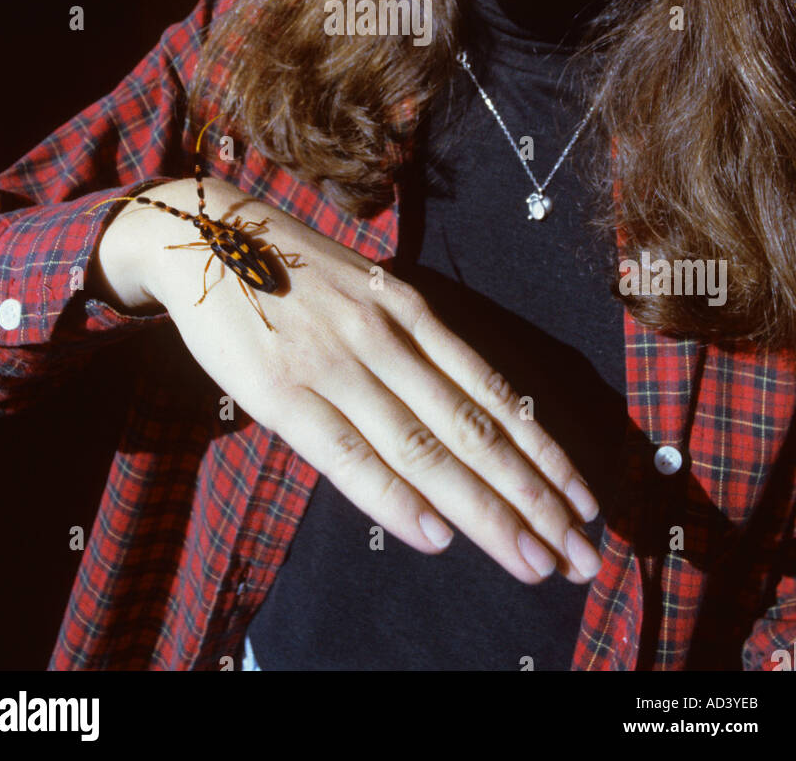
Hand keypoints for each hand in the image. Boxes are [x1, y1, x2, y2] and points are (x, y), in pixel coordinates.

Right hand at [101, 177, 602, 585]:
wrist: (209, 235)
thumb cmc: (294, 271)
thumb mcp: (368, 292)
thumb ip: (409, 348)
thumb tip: (459, 418)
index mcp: (412, 312)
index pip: (493, 394)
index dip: (543, 453)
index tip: (586, 501)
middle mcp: (387, 338)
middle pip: (474, 430)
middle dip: (533, 498)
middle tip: (579, 553)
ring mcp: (336, 363)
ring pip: (426, 447)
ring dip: (485, 511)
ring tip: (533, 560)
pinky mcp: (284, 390)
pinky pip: (348, 454)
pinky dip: (395, 498)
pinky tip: (435, 535)